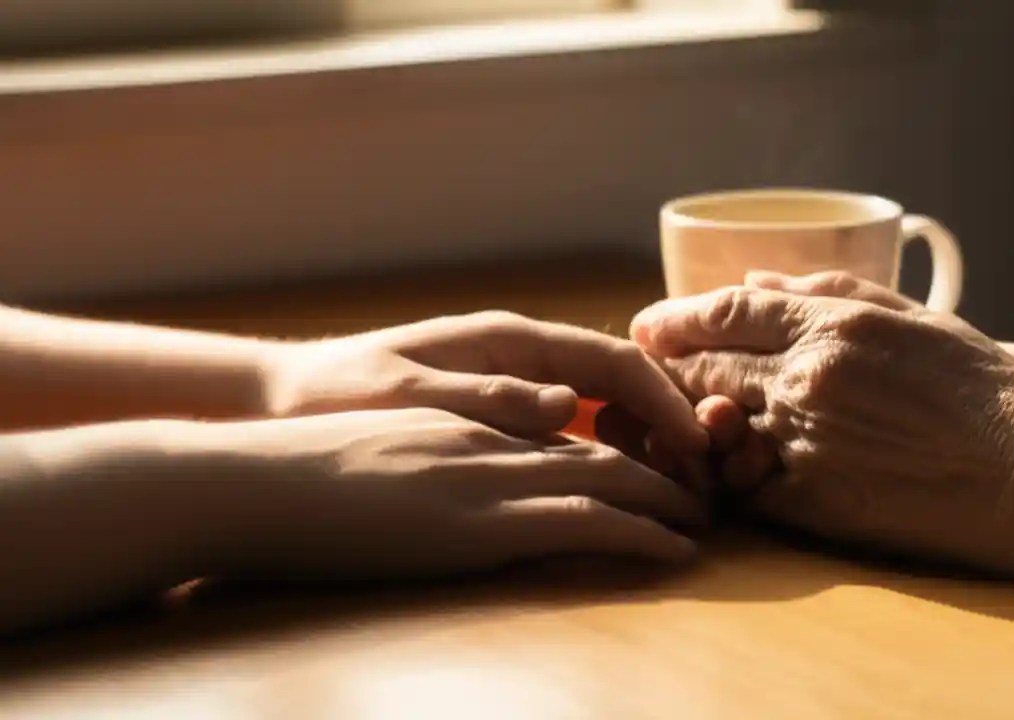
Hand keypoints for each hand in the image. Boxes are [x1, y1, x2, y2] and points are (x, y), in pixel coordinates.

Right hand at [198, 408, 701, 577]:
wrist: (251, 480)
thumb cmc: (302, 467)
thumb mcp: (388, 441)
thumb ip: (451, 440)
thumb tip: (505, 454)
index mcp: (467, 414)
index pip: (569, 414)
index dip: (626, 432)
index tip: (663, 458)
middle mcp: (489, 434)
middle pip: (603, 439)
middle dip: (664, 462)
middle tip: (709, 487)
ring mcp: (488, 475)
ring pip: (608, 474)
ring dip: (668, 496)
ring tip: (709, 520)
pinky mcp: (480, 523)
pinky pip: (582, 520)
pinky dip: (638, 531)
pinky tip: (673, 548)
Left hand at [259, 311, 706, 451]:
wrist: (287, 392)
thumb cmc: (341, 393)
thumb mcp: (410, 396)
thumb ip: (490, 398)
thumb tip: (572, 402)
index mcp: (508, 339)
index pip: (613, 360)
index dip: (664, 400)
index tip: (696, 446)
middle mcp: (521, 350)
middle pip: (622, 375)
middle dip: (671, 417)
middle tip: (703, 473)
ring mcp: (513, 373)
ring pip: (605, 396)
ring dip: (647, 431)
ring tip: (676, 480)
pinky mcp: (500, 401)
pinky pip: (575, 416)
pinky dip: (610, 441)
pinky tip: (619, 473)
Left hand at [630, 280, 1013, 568]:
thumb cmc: (985, 392)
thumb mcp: (917, 320)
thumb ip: (832, 291)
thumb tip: (755, 281)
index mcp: (835, 326)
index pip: (725, 312)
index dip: (675, 318)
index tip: (647, 325)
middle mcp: (809, 378)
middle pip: (707, 367)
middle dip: (672, 368)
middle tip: (650, 372)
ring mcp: (806, 442)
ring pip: (715, 425)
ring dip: (691, 420)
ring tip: (680, 419)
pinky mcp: (813, 502)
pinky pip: (742, 484)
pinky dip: (725, 472)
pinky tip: (723, 468)